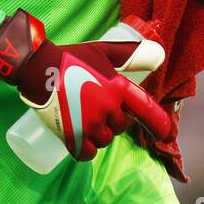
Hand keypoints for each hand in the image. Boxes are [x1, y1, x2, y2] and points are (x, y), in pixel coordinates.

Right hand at [0, 9, 174, 160]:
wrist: (38, 68)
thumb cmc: (72, 58)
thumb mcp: (104, 51)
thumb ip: (131, 54)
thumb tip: (160, 55)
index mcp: (118, 88)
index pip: (146, 110)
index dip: (160, 125)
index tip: (166, 134)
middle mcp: (107, 108)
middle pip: (121, 126)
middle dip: (113, 119)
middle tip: (96, 105)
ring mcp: (89, 124)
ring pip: (105, 140)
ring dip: (99, 134)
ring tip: (84, 116)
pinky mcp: (71, 136)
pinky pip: (88, 153)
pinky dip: (86, 149)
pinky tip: (80, 137)